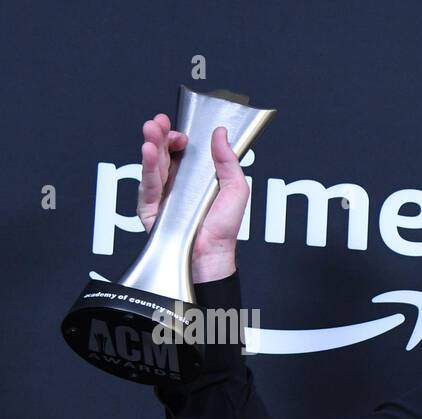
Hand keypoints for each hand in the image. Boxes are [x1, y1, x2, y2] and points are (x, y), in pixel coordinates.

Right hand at [138, 113, 249, 282]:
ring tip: (150, 130)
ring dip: (151, 143)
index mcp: (195, 177)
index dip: (178, 137)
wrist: (211, 254)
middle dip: (160, 134)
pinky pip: (147, 183)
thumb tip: (221, 134)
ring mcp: (162, 194)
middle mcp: (176, 183)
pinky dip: (146, 165)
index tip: (181, 131)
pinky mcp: (149, 207)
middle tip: (158, 122)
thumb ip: (228, 161)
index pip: (181, 150)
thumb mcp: (236, 189)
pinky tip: (148, 151)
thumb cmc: (224, 228)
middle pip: (164, 152)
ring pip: (153, 163)